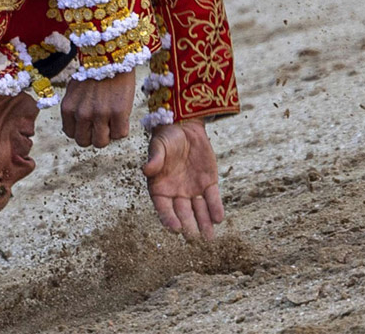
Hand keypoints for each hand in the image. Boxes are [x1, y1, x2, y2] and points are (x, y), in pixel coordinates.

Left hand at [60, 72, 134, 147]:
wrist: (112, 56)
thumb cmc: (94, 72)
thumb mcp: (74, 90)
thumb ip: (73, 109)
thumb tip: (74, 127)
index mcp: (68, 108)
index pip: (71, 134)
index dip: (82, 130)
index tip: (89, 123)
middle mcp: (82, 113)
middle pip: (84, 142)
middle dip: (93, 136)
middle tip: (102, 125)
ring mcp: (100, 114)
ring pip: (101, 142)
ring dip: (107, 135)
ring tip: (112, 122)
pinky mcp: (119, 113)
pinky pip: (120, 134)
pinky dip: (122, 128)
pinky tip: (121, 116)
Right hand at [142, 118, 223, 239]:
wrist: (184, 127)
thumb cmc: (166, 138)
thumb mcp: (158, 147)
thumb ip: (154, 159)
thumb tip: (145, 169)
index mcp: (160, 188)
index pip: (163, 208)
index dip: (169, 218)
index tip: (175, 229)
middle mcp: (176, 193)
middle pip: (182, 213)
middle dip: (189, 226)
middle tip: (194, 238)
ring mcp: (193, 190)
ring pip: (199, 210)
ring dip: (204, 223)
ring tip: (209, 238)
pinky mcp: (208, 183)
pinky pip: (212, 198)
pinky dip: (215, 208)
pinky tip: (218, 218)